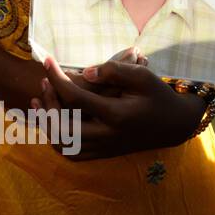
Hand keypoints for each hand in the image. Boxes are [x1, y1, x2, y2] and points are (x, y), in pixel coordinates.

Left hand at [31, 53, 207, 160]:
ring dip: (46, 124)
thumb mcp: (142, 76)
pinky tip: (52, 119)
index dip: (56, 78)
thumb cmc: (157, 95)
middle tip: (44, 82)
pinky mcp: (103, 153)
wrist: (175, 124)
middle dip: (48, 103)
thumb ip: (113, 71)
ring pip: (64, 145)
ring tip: (39, 101)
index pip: (75, 98)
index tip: (47, 61)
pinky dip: (56, 138)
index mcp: (116, 115)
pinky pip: (71, 153)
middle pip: (63, 128)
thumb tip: (83, 73)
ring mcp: (104, 148)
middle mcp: (107, 136)